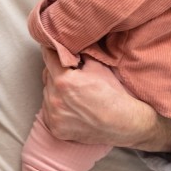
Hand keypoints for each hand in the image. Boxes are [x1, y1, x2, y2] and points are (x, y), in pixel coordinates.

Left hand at [40, 48, 170, 151]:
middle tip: (70, 72)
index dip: (52, 49)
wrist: (123, 124)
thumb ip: (79, 53)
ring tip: (73, 92)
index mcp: (63, 80)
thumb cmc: (113, 93)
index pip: (48, 56)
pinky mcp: (55, 128)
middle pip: (46, 75)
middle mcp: (54, 99)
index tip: (54, 46)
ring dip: (55, 89)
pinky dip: (56, 107)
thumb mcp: (98, 66)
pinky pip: (49, 111)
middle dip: (56, 71)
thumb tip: (68, 42)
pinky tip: (71, 106)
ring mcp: (53, 116)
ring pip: (47, 93)